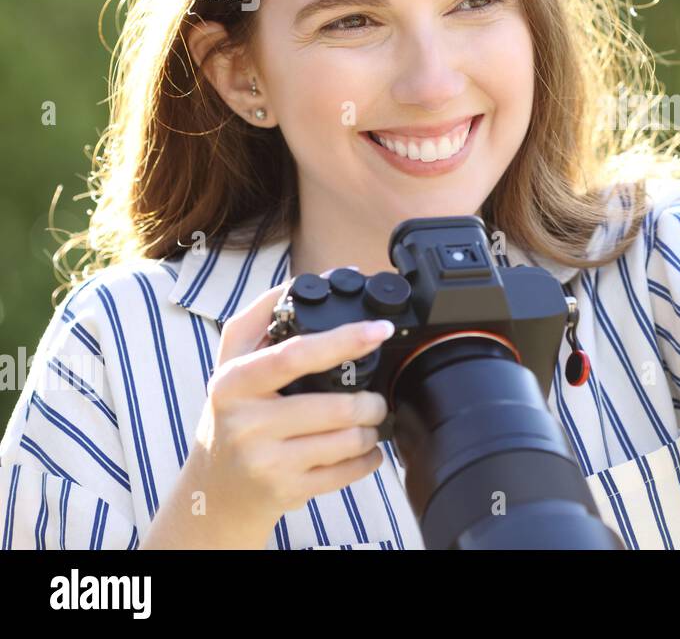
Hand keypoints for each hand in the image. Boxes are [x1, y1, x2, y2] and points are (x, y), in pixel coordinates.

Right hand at [189, 282, 396, 530]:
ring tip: (367, 423)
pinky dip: (368, 459)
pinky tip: (364, 451)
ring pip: (348, 439)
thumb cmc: (234, 416)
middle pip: (336, 406)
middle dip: (371, 402)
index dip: (342, 340)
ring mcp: (264, 460)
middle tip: (375, 399)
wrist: (213, 491)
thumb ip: (266, 318)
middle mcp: (244, 421)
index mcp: (233, 381)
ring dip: (371, 430)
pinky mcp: (284, 491)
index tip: (378, 330)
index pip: (294, 355)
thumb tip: (330, 275)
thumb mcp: (234, 366)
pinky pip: (348, 473)